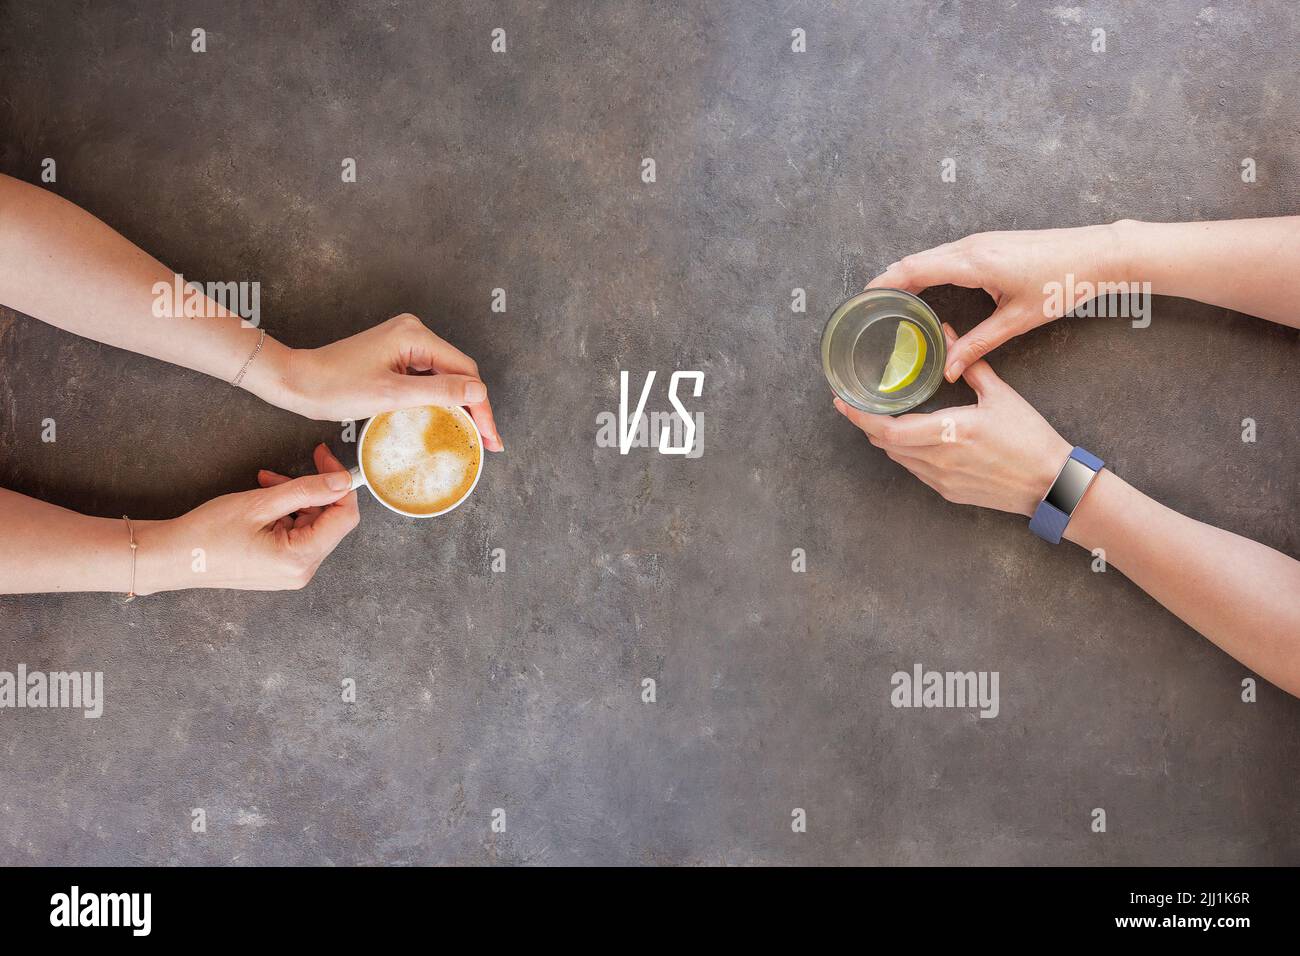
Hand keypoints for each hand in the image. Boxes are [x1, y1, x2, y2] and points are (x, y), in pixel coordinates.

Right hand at [136, 444, 360, 591]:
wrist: (171, 558)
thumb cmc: (207, 534)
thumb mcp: (260, 503)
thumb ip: (306, 490)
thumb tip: (341, 480)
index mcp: (300, 558)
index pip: (345, 517)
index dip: (340, 484)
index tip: (325, 460)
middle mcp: (301, 571)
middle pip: (329, 521)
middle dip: (311, 491)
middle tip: (285, 471)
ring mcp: (290, 572)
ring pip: (310, 525)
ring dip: (294, 500)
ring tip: (266, 484)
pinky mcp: (279, 568)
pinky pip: (295, 535)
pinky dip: (284, 514)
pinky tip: (263, 502)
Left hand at [277, 313, 503, 450]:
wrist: (299, 382)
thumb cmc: (335, 386)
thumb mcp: (392, 394)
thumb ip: (439, 392)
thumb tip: (478, 392)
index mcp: (415, 335)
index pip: (464, 371)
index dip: (481, 405)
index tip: (490, 436)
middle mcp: (414, 332)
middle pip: (458, 372)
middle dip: (475, 407)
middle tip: (487, 440)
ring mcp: (405, 343)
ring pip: (445, 376)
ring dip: (460, 404)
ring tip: (474, 432)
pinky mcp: (396, 355)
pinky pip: (428, 377)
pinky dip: (440, 398)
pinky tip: (448, 418)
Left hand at [833, 325, 1071, 516]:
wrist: (1050, 484)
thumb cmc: (1030, 439)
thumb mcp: (1001, 395)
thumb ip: (969, 364)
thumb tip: (947, 333)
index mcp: (951, 432)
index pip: (890, 430)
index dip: (861, 418)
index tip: (843, 403)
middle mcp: (940, 460)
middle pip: (886, 445)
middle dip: (868, 425)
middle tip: (855, 405)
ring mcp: (942, 480)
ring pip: (898, 459)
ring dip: (886, 439)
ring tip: (879, 417)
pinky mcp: (948, 492)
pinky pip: (916, 471)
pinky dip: (906, 453)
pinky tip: (910, 438)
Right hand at [866, 222, 1126, 381]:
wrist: (1098, 253)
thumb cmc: (1062, 283)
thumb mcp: (1017, 320)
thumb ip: (978, 344)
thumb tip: (947, 370)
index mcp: (973, 262)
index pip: (914, 269)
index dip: (884, 282)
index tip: (863, 297)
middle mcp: (971, 246)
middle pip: (915, 259)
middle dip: (888, 279)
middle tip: (867, 304)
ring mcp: (979, 240)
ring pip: (929, 255)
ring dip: (906, 273)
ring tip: (888, 298)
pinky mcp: (988, 243)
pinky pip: (945, 254)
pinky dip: (925, 268)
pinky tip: (923, 287)